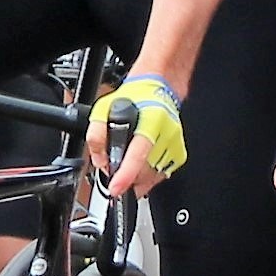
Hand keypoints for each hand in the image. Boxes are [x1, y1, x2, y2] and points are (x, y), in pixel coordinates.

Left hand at [90, 73, 186, 195]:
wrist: (159, 87)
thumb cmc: (135, 96)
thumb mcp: (104, 108)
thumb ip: (96, 135)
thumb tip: (101, 161)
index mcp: (150, 120)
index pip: (138, 154)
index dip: (126, 175)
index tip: (116, 188)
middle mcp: (166, 133)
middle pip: (144, 171)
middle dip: (126, 178)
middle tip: (115, 173)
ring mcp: (175, 144)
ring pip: (153, 177)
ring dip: (137, 179)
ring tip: (127, 168)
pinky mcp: (179, 152)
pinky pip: (162, 175)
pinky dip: (149, 176)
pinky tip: (141, 166)